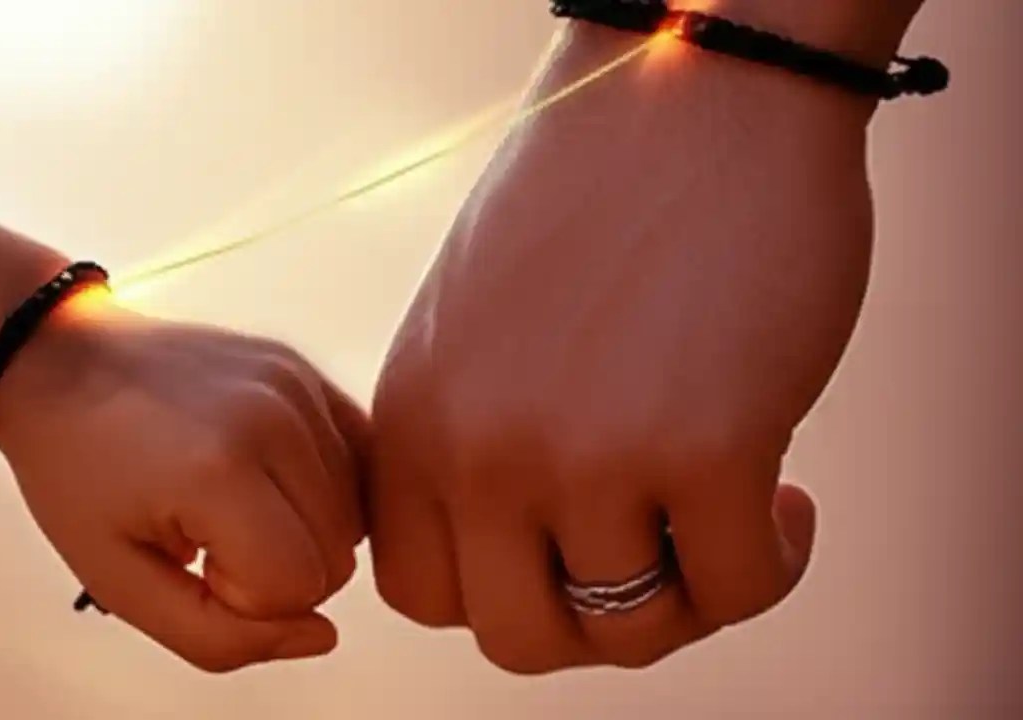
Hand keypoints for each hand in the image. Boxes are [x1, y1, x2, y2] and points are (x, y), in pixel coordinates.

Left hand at [0, 291, 368, 672]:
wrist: (61, 364)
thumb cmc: (78, 470)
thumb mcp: (118, 581)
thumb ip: (218, 637)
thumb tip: (320, 635)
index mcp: (218, 470)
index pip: (297, 588)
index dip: (243, 598)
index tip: (187, 559)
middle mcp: (273, 418)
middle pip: (338, 557)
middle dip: (276, 571)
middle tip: (205, 537)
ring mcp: (296, 387)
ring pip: (355, 516)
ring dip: (301, 531)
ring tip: (228, 503)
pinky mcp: (307, 373)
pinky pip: (361, 462)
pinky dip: (327, 490)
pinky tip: (269, 482)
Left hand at [368, 27, 874, 672]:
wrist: (695, 87)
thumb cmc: (591, 203)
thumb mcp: (473, 329)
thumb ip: (469, 440)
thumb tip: (521, 552)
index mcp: (414, 418)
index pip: (424, 595)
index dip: (506, 592)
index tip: (569, 551)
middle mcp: (482, 449)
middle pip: (520, 638)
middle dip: (595, 621)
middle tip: (655, 559)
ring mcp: (590, 455)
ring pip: (633, 632)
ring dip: (692, 595)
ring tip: (727, 513)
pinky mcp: (709, 446)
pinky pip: (742, 592)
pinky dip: (774, 565)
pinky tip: (788, 496)